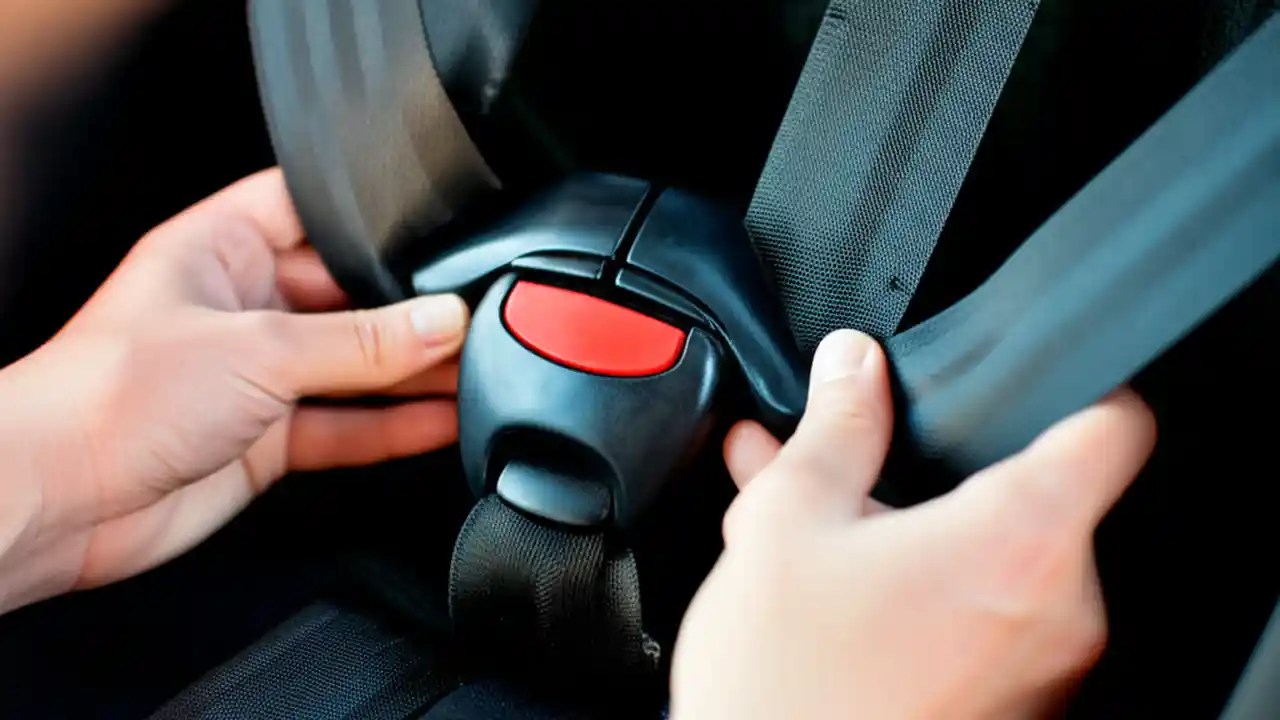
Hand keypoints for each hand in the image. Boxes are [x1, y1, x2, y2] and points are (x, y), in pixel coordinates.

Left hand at [0, 169, 466, 611]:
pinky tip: (442, 420)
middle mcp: (244, 306)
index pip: (313, 209)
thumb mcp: (258, 348)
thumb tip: (441, 322)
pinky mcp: (269, 438)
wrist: (57, 499)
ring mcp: (258, 375)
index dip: (373, 216)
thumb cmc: (107, 397)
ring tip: (479, 368)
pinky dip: (395, 427)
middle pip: (348, 295)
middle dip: (408, 309)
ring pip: (355, 366)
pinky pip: (348, 425)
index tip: (440, 226)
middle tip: (474, 316)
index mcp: (221, 248)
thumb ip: (361, 342)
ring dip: (412, 373)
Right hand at [671, 330, 1155, 719]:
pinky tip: (847, 596)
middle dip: (940, 477)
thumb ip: (834, 426)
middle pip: (1033, 497)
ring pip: (999, 563)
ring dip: (921, 536)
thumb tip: (850, 367)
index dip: (1079, 390)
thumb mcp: (788, 521)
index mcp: (1017, 541)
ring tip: (827, 542)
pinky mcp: (1020, 710)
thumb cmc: (786, 685)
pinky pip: (989, 622)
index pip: (1113, 428)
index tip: (1034, 390)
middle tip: (858, 476)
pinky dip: (930, 595)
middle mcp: (1057, 609)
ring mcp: (1045, 669)